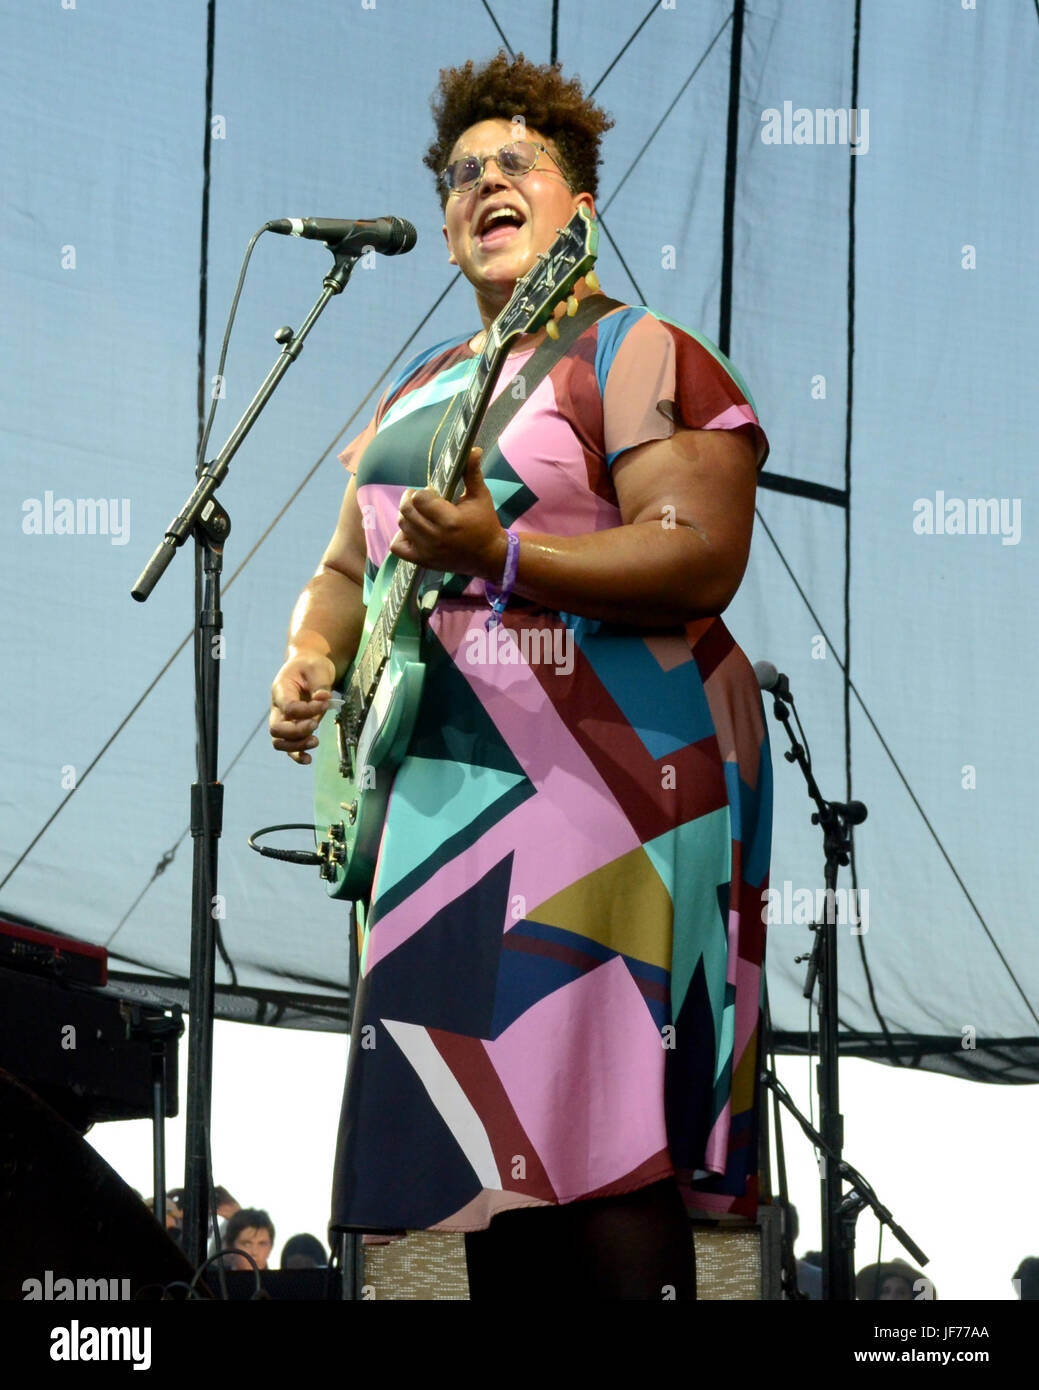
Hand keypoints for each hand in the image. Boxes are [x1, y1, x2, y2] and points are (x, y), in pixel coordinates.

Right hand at [269, 651, 336, 764]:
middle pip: (277, 729)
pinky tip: (308, 759)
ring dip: (296, 746)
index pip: (289, 707)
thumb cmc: (311, 666)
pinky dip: (297, 755)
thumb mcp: (317, 668)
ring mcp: (284, 720)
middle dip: (296, 732)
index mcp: (280, 690)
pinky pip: (288, 748)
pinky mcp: (293, 728)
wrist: (308, 667)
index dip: (307, 710)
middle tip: (315, 724)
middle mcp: (278, 708)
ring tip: (315, 741)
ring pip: (280, 742)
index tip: (325, 704)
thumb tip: (323, 698)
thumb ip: (319, 684)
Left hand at [390, 446, 507, 579]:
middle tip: (421, 499)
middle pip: (406, 510)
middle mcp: (436, 537)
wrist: (488, 556)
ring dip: (408, 515)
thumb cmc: (485, 523)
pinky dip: (401, 537)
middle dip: (410, 500)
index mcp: (450, 520)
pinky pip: (397, 547)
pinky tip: (413, 531)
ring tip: (421, 514)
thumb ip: (472, 473)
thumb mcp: (480, 496)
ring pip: (402, 525)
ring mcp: (427, 551)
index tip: (434, 494)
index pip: (420, 498)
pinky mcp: (423, 561)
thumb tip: (473, 449)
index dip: (424, 492)